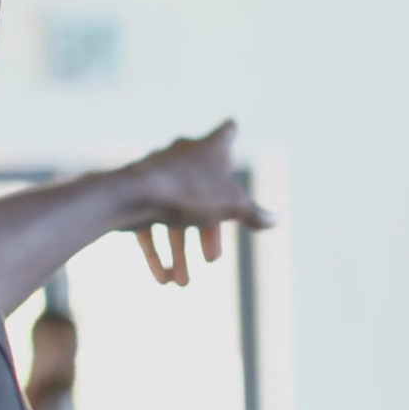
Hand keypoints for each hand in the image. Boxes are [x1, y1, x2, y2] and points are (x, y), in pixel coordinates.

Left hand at [123, 120, 274, 285]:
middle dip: (208, 232)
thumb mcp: (232, 205)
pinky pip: (150, 227)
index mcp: (210, 149)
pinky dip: (156, 253)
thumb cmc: (190, 191)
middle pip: (204, 194)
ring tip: (182, 282)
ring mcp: (157, 175)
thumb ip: (253, 214)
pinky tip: (162, 278)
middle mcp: (183, 156)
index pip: (226, 133)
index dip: (231, 133)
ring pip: (175, 217)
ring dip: (179, 253)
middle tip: (213, 259)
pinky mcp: (137, 195)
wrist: (133, 194)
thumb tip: (274, 220)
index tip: (232, 128)